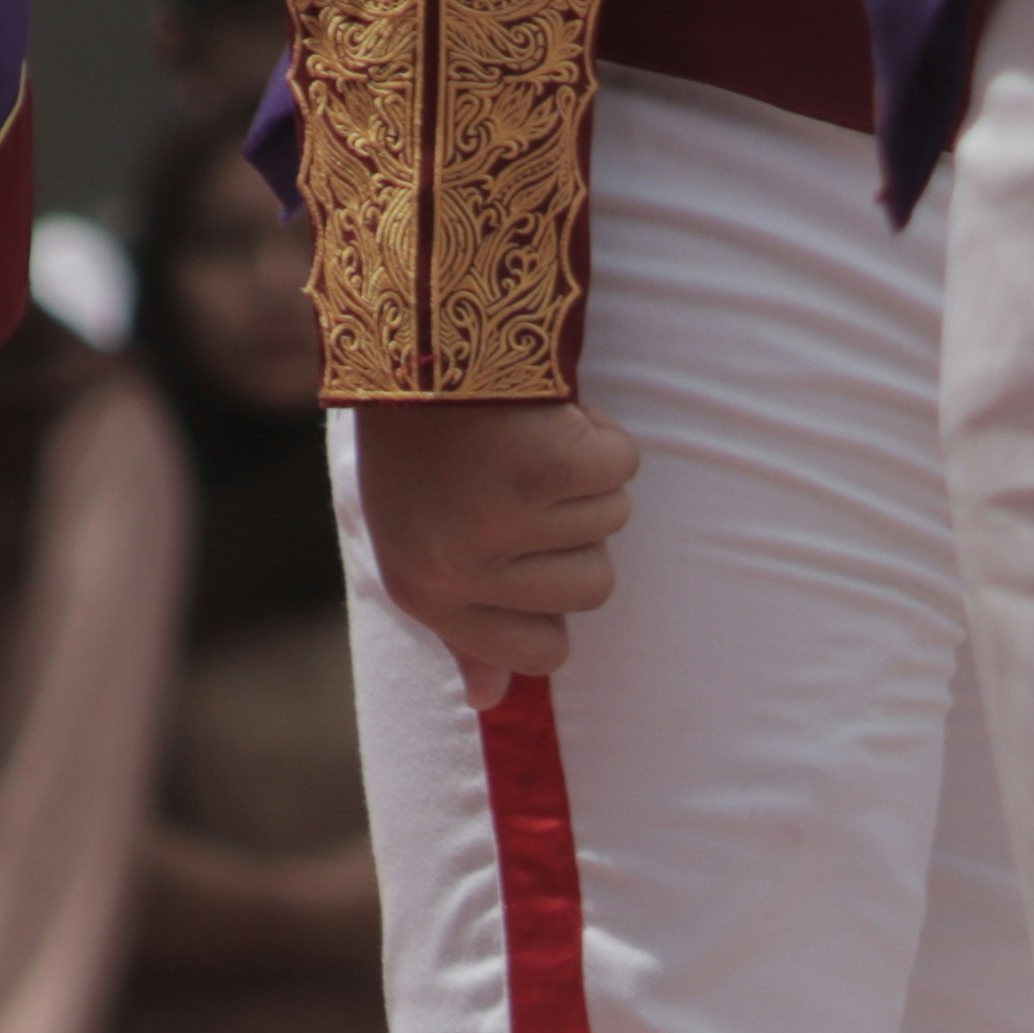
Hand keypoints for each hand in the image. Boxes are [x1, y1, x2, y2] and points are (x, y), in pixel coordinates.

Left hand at [352, 397, 638, 699]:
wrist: (414, 333)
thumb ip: (460, 626)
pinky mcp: (542, 469)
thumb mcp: (417, 541)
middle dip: (577, 525)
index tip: (529, 543)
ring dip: (584, 471)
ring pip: (611, 520)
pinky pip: (619, 468)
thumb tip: (488, 699)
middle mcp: (457, 567)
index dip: (555, 597)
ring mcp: (501, 521)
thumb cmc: (421, 442)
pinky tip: (548, 412)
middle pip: (593, 587)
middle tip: (521, 474)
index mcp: (425, 591)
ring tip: (524, 436)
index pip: (544, 653)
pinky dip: (599, 433)